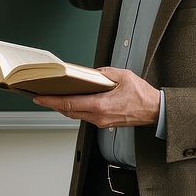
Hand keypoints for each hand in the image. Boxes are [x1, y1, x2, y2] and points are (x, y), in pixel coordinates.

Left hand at [32, 67, 160, 127]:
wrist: (155, 111)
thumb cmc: (142, 95)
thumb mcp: (123, 75)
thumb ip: (104, 72)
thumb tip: (92, 73)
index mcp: (101, 105)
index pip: (70, 103)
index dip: (51, 101)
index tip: (39, 97)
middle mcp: (99, 117)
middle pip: (69, 111)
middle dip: (53, 104)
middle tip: (41, 96)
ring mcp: (102, 122)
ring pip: (76, 115)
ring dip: (63, 107)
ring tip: (53, 97)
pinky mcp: (105, 123)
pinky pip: (85, 116)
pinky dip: (75, 109)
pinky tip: (72, 101)